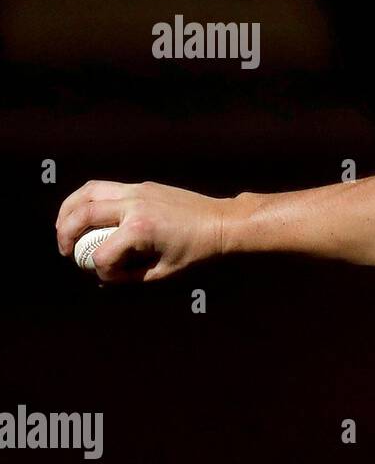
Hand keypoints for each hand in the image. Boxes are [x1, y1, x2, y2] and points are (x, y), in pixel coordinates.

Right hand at [55, 180, 231, 282]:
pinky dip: (86, 199)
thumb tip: (104, 277)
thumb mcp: (164, 271)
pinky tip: (83, 214)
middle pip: (83, 216)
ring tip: (63, 228)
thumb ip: (130, 276)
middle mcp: (134, 205)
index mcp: (140, 230)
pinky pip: (103, 187)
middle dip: (66, 236)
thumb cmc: (197, 251)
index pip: (102, 254)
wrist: (222, 222)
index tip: (108, 276)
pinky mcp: (142, 186)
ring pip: (87, 192)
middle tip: (65, 252)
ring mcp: (137, 191)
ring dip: (68, 210)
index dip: (100, 271)